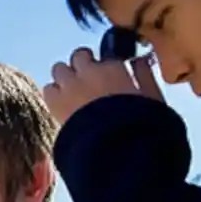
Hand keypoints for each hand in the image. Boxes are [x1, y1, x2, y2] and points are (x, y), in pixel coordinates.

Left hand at [42, 47, 163, 124]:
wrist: (113, 146)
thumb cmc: (140, 123)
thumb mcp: (153, 98)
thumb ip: (145, 76)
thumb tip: (139, 61)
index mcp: (114, 68)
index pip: (107, 55)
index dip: (107, 66)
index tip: (110, 76)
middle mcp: (89, 71)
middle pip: (79, 56)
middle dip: (83, 65)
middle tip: (88, 80)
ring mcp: (69, 85)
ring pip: (59, 68)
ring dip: (66, 77)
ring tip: (73, 93)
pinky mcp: (55, 103)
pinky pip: (48, 89)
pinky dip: (54, 94)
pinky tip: (63, 105)